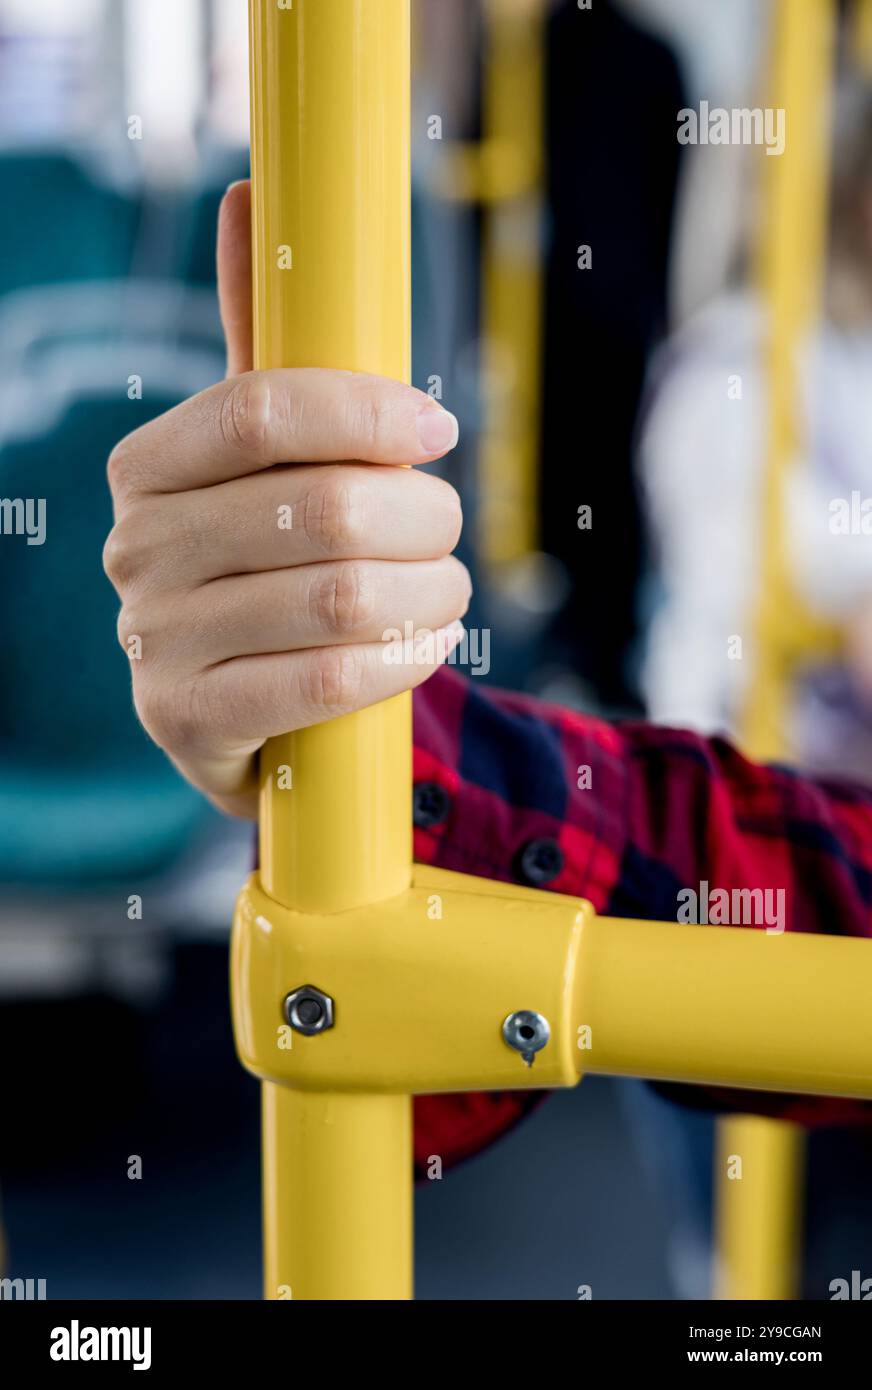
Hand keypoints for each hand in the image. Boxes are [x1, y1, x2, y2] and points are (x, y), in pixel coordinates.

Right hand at [103, 181, 468, 817]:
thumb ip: (263, 348)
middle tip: (449, 529)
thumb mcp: (263, 463)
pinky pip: (327, 683)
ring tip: (447, 590)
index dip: (367, 411)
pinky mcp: (189, 724)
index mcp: (149, 470)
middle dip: (421, 517)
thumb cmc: (268, 565)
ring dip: (428, 591)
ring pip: (339, 597)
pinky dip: (400, 659)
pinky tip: (422, 645)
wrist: (245, 707)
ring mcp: (153, 646)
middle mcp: (135, 553)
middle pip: (320, 508)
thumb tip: (247, 193)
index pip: (260, 410)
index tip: (438, 431)